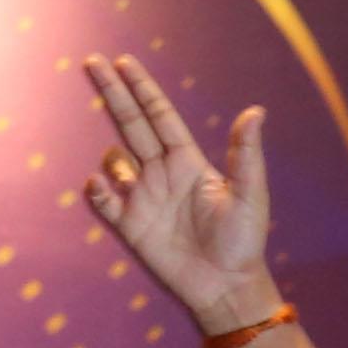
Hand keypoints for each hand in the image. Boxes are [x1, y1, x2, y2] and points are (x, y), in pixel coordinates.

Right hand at [75, 52, 281, 330]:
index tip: (123, 62)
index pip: (159, 115)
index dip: (142, 89)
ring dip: (113, 161)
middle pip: (131, 124)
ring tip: (130, 179)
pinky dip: (97, 190)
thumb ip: (246, 154)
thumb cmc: (243, 241)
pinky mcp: (130, 224)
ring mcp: (143, 197)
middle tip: (91, 62)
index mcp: (188, 161)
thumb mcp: (250, 195)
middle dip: (112, 93)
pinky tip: (104, 187)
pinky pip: (103, 199)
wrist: (226, 286)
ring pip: (114, 161)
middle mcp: (162, 173)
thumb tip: (256, 111)